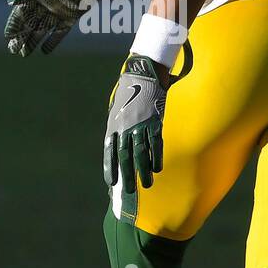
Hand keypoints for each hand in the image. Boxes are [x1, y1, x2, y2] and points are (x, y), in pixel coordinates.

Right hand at [4, 0, 110, 57]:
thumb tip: (10, 3)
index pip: (22, 12)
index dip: (14, 24)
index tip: (8, 36)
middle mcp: (45, 5)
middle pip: (30, 24)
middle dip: (21, 36)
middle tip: (13, 50)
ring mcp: (57, 13)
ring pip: (42, 30)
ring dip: (33, 41)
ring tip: (24, 54)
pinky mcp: (70, 19)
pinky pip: (58, 33)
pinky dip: (51, 42)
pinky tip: (44, 51)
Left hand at [103, 54, 168, 191]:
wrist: (142, 76)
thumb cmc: (128, 96)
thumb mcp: (116, 112)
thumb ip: (116, 131)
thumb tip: (116, 151)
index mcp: (113, 126)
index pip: (110, 151)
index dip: (110, 168)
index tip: (111, 184)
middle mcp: (125, 127)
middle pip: (125, 156)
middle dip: (127, 175)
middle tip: (128, 191)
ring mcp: (140, 125)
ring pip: (141, 153)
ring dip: (143, 171)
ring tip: (146, 185)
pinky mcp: (154, 122)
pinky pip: (155, 143)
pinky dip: (156, 157)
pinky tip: (157, 169)